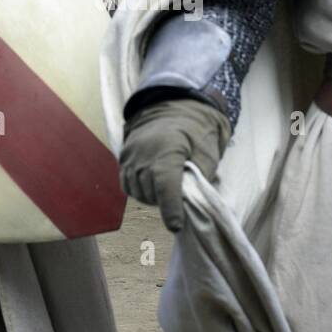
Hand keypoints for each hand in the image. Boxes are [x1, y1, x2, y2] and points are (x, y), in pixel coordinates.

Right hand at [119, 99, 230, 231]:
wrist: (175, 105)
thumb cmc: (197, 131)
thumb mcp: (208, 153)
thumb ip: (199, 179)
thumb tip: (190, 204)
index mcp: (169, 150)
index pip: (165, 186)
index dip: (171, 209)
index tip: (176, 226)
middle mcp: (144, 153)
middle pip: (150, 192)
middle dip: (164, 202)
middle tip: (178, 197)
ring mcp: (130, 154)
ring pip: (137, 191)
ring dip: (151, 197)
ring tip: (165, 190)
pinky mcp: (123, 156)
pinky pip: (127, 184)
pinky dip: (139, 190)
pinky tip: (152, 185)